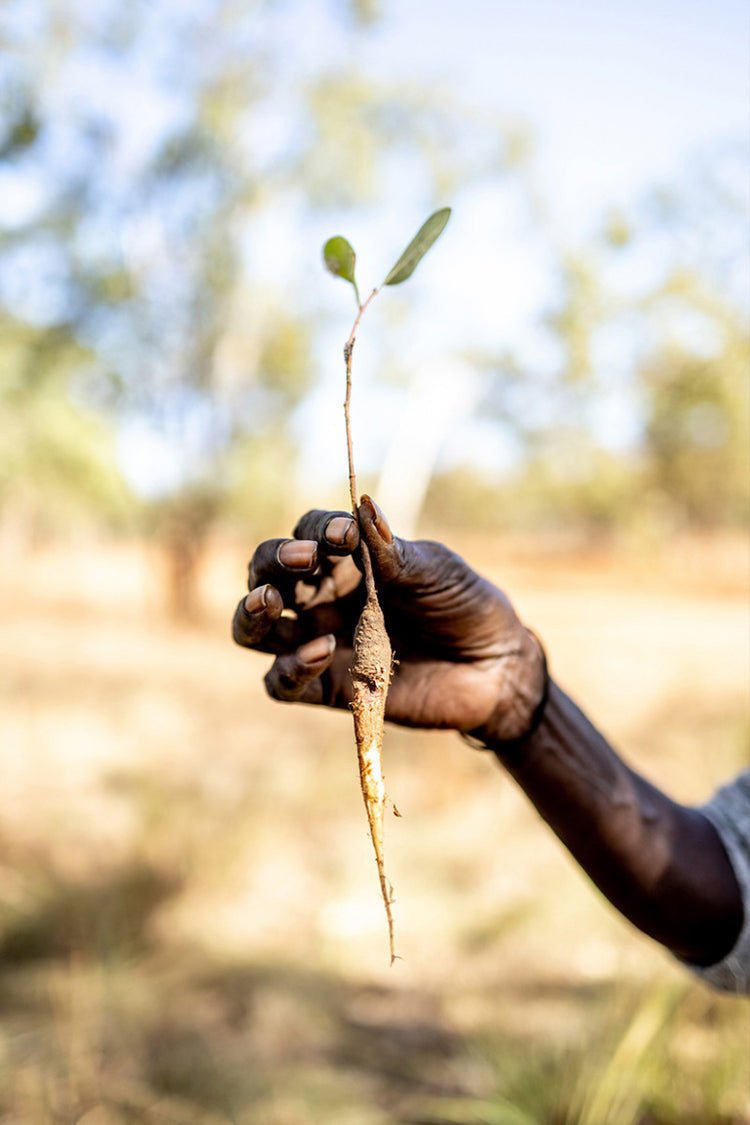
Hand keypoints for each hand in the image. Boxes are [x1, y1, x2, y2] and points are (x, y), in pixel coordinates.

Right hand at [232, 496, 545, 739]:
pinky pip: (282, 683)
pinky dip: (289, 668)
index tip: (344, 534)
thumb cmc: (465, 606)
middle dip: (270, 562)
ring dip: (252, 614)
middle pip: (266, 575)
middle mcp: (324, 599)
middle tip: (302, 559)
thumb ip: (392, 549)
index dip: (315, 530)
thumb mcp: (434, 570)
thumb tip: (360, 507)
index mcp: (347, 562)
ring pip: (256, 629)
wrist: (496, 667)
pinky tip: (321, 652)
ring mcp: (321, 643)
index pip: (306, 533)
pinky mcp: (329, 689)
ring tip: (269, 602)